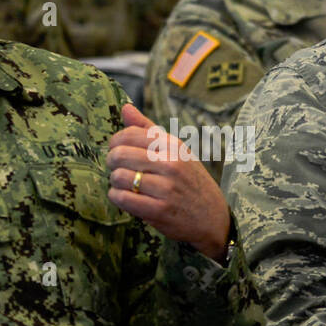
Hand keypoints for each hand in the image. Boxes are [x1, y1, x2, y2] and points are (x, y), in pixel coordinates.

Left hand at [106, 104, 229, 261]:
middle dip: (112, 162)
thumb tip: (125, 108)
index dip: (116, 142)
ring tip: (125, 185)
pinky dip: (117, 197)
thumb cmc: (191, 182)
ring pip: (118, 177)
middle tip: (119, 169)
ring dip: (115, 182)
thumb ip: (149, 130)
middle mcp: (170, 164)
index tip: (118, 150)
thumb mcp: (177, 151)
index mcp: (173, 146)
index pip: (130, 134)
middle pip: (119, 155)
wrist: (212, 218)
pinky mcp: (159, 210)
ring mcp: (165, 188)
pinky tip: (126, 197)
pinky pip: (122, 198)